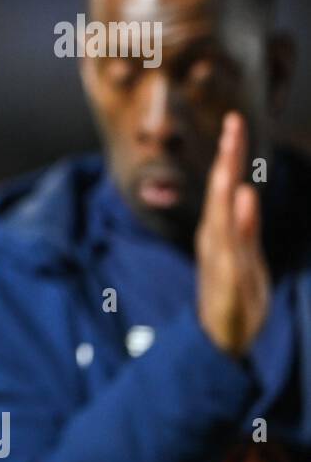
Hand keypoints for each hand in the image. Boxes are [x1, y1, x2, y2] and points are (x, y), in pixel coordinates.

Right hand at [196, 111, 268, 355]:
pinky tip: (241, 197)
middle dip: (228, 158)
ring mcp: (219, 256)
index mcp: (219, 232)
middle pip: (221, 191)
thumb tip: (246, 191)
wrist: (224, 339)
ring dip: (224, 183)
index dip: (231, 155)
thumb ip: (246, 226)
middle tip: (233, 123)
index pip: (226, 186)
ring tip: (229, 155)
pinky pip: (232, 243)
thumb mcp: (246, 258)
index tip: (236, 121)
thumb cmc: (236, 299)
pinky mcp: (226, 276)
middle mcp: (215, 238)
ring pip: (221, 213)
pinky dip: (237, 220)